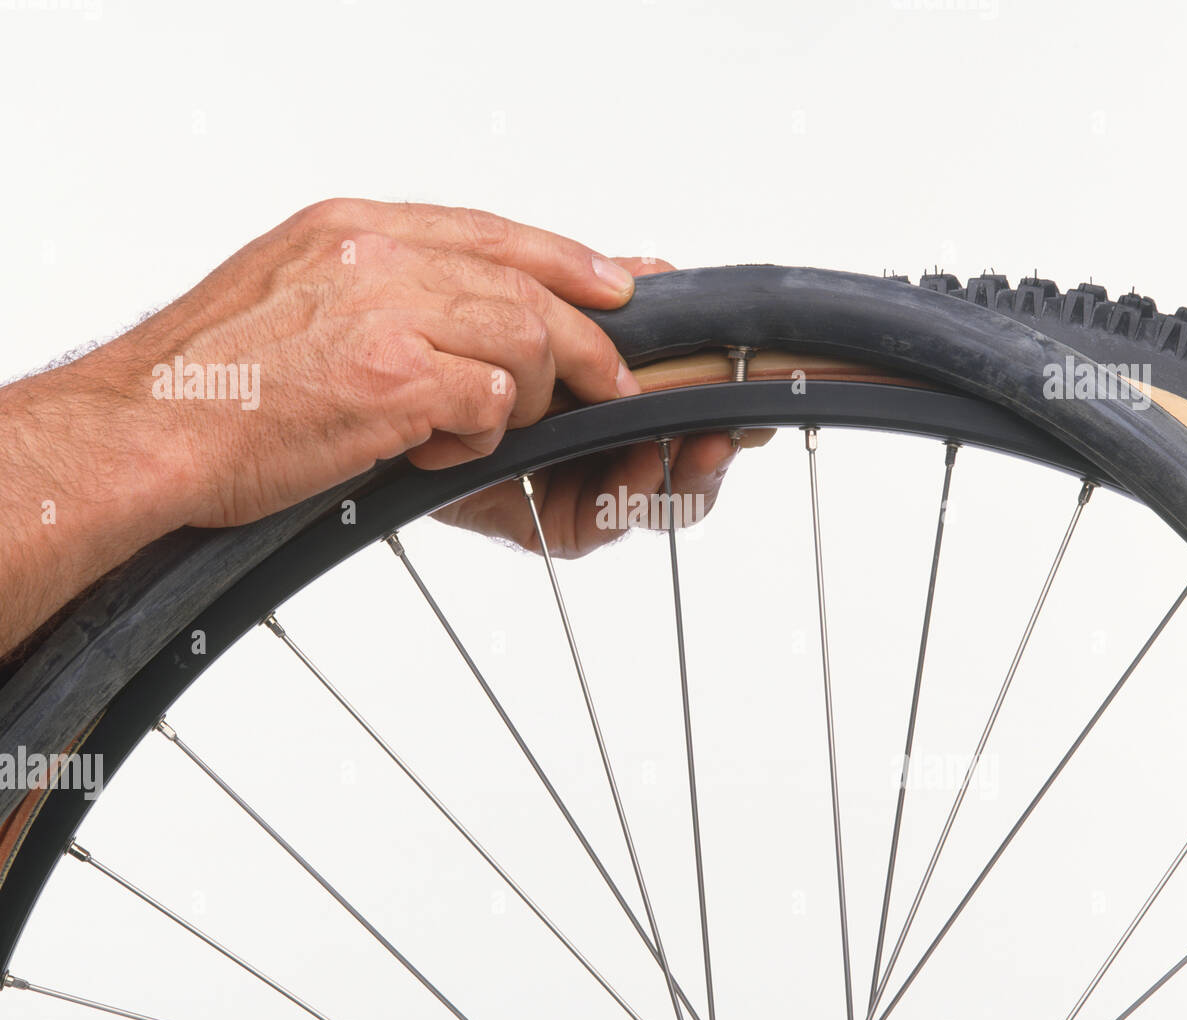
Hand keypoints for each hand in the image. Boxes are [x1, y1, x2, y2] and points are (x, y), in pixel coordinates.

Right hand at [100, 199, 649, 527]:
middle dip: (586, 340)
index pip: (491, 231)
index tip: (618, 283)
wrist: (146, 430)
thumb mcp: (292, 293)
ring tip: (483, 430)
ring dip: (524, 398)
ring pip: (522, 341)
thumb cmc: (212, 380)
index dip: (567, 258)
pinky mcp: (393, 380)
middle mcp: (376, 258)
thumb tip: (453, 304)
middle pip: (524, 285)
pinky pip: (488, 401)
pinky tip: (434, 453)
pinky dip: (480, 438)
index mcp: (355, 230)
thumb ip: (378, 286)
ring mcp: (386, 314)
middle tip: (615, 381)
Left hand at [432, 257, 749, 557]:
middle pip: (682, 453)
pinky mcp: (551, 522)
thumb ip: (595, 305)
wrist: (371, 410)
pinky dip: (636, 493)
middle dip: (717, 436)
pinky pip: (608, 518)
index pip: (679, 402)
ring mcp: (579, 486)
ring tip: (707, 442)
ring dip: (690, 467)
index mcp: (601, 396)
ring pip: (660, 492)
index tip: (756, 373)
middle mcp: (597, 444)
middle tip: (742, 422)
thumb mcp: (532, 317)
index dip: (721, 393)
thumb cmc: (442, 364)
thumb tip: (660, 272)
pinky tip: (649, 466)